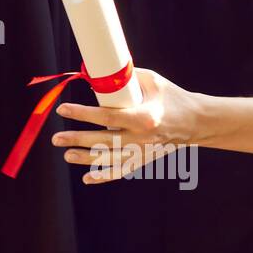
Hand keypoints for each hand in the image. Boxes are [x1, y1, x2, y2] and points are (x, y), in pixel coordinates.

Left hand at [50, 68, 201, 182]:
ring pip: (109, 159)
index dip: (82, 113)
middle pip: (103, 141)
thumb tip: (97, 73)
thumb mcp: (152, 81)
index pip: (107, 117)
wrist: (196, 122)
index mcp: (144, 117)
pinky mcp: (144, 160)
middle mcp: (142, 138)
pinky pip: (120, 171)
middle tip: (56, 138)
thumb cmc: (172, 97)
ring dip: (85, 158)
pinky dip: (103, 176)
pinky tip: (87, 178)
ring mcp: (142, 152)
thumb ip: (125, 78)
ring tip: (66, 154)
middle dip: (77, 140)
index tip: (63, 109)